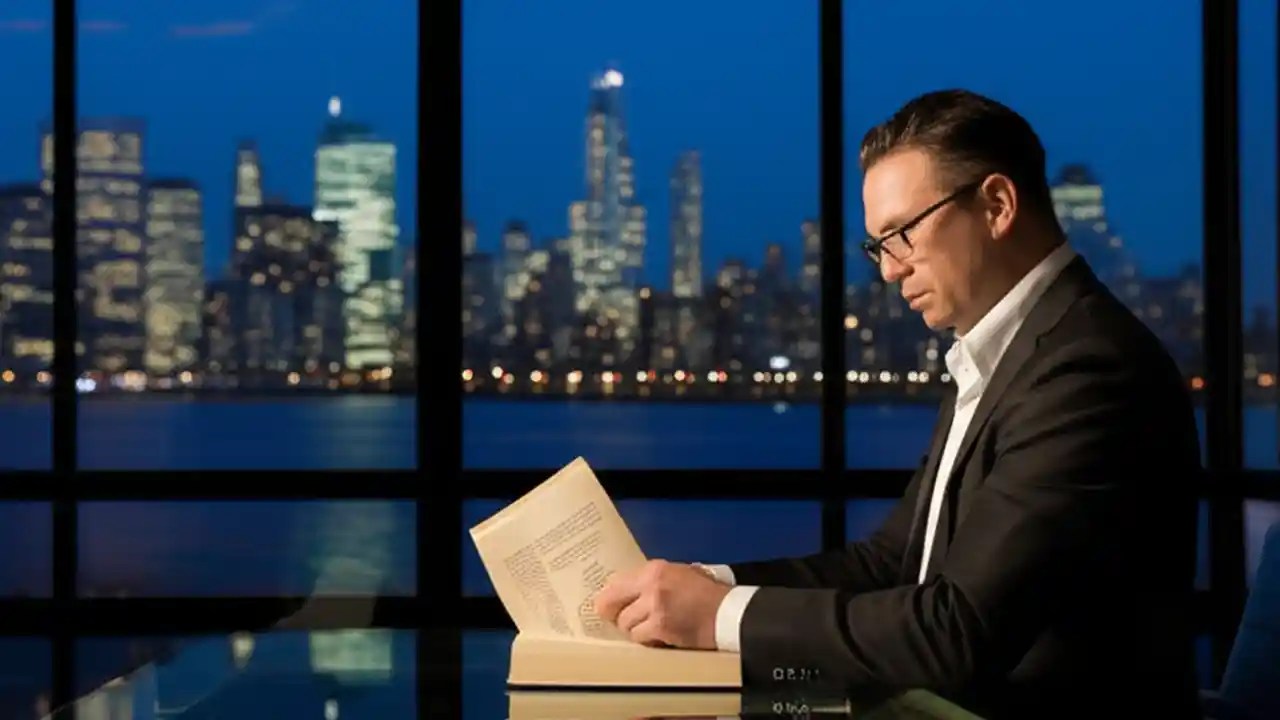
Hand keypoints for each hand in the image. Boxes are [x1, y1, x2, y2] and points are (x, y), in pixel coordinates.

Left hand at [593, 559, 731, 649]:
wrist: (729, 612)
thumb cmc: (707, 594)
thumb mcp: (680, 575)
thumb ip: (653, 581)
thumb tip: (628, 592)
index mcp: (654, 570)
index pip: (614, 583)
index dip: (609, 599)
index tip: (610, 608)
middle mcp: (650, 584)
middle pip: (610, 603)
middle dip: (615, 617)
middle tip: (622, 623)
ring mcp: (654, 606)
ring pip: (625, 625)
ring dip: (635, 631)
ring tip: (650, 631)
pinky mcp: (661, 627)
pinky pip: (640, 638)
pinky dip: (648, 642)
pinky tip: (660, 639)